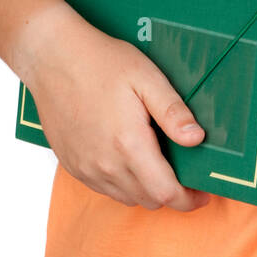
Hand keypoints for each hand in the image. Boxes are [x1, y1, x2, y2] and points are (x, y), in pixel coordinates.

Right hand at [22, 4, 211, 211]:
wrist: (53, 57)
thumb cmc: (102, 61)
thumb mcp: (147, 77)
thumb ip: (173, 112)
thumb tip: (197, 139)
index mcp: (129, 144)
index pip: (166, 193)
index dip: (189, 199)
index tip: (203, 193)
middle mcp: (105, 164)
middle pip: (148, 199)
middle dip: (171, 192)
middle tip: (185, 172)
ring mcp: (85, 168)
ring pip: (126, 197)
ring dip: (146, 189)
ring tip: (157, 162)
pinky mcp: (71, 164)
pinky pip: (104, 188)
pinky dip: (122, 183)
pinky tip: (128, 157)